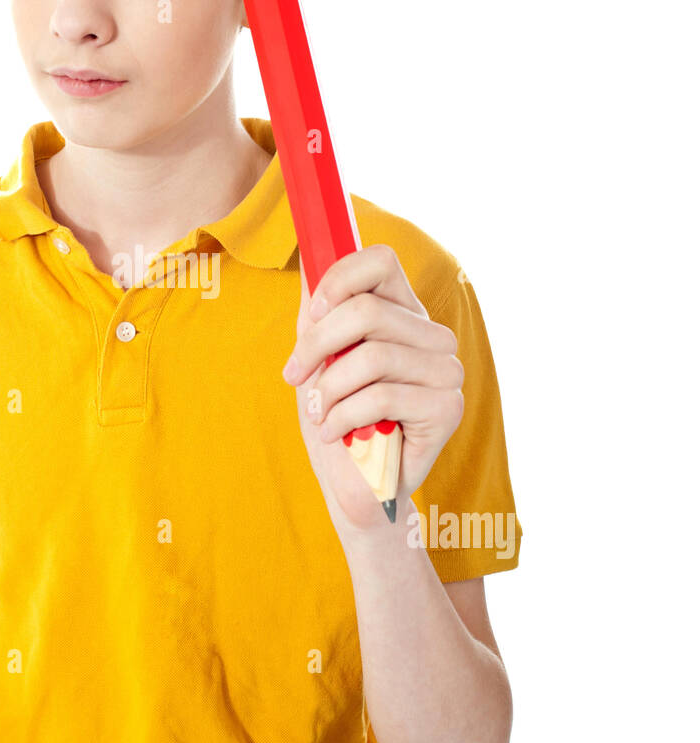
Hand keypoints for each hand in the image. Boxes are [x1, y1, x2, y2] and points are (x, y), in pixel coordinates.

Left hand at [282, 245, 464, 541]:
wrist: (354, 485)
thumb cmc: (336, 419)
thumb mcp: (319, 360)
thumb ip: (318, 312)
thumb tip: (307, 257)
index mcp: (404, 314)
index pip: (380, 261)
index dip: (337, 280)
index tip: (311, 314)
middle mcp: (433, 337)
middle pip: (366, 310)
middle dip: (316, 345)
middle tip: (295, 375)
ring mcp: (446, 372)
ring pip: (372, 355)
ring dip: (330, 390)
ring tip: (321, 414)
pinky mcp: (448, 408)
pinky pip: (382, 396)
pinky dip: (344, 417)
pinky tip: (337, 433)